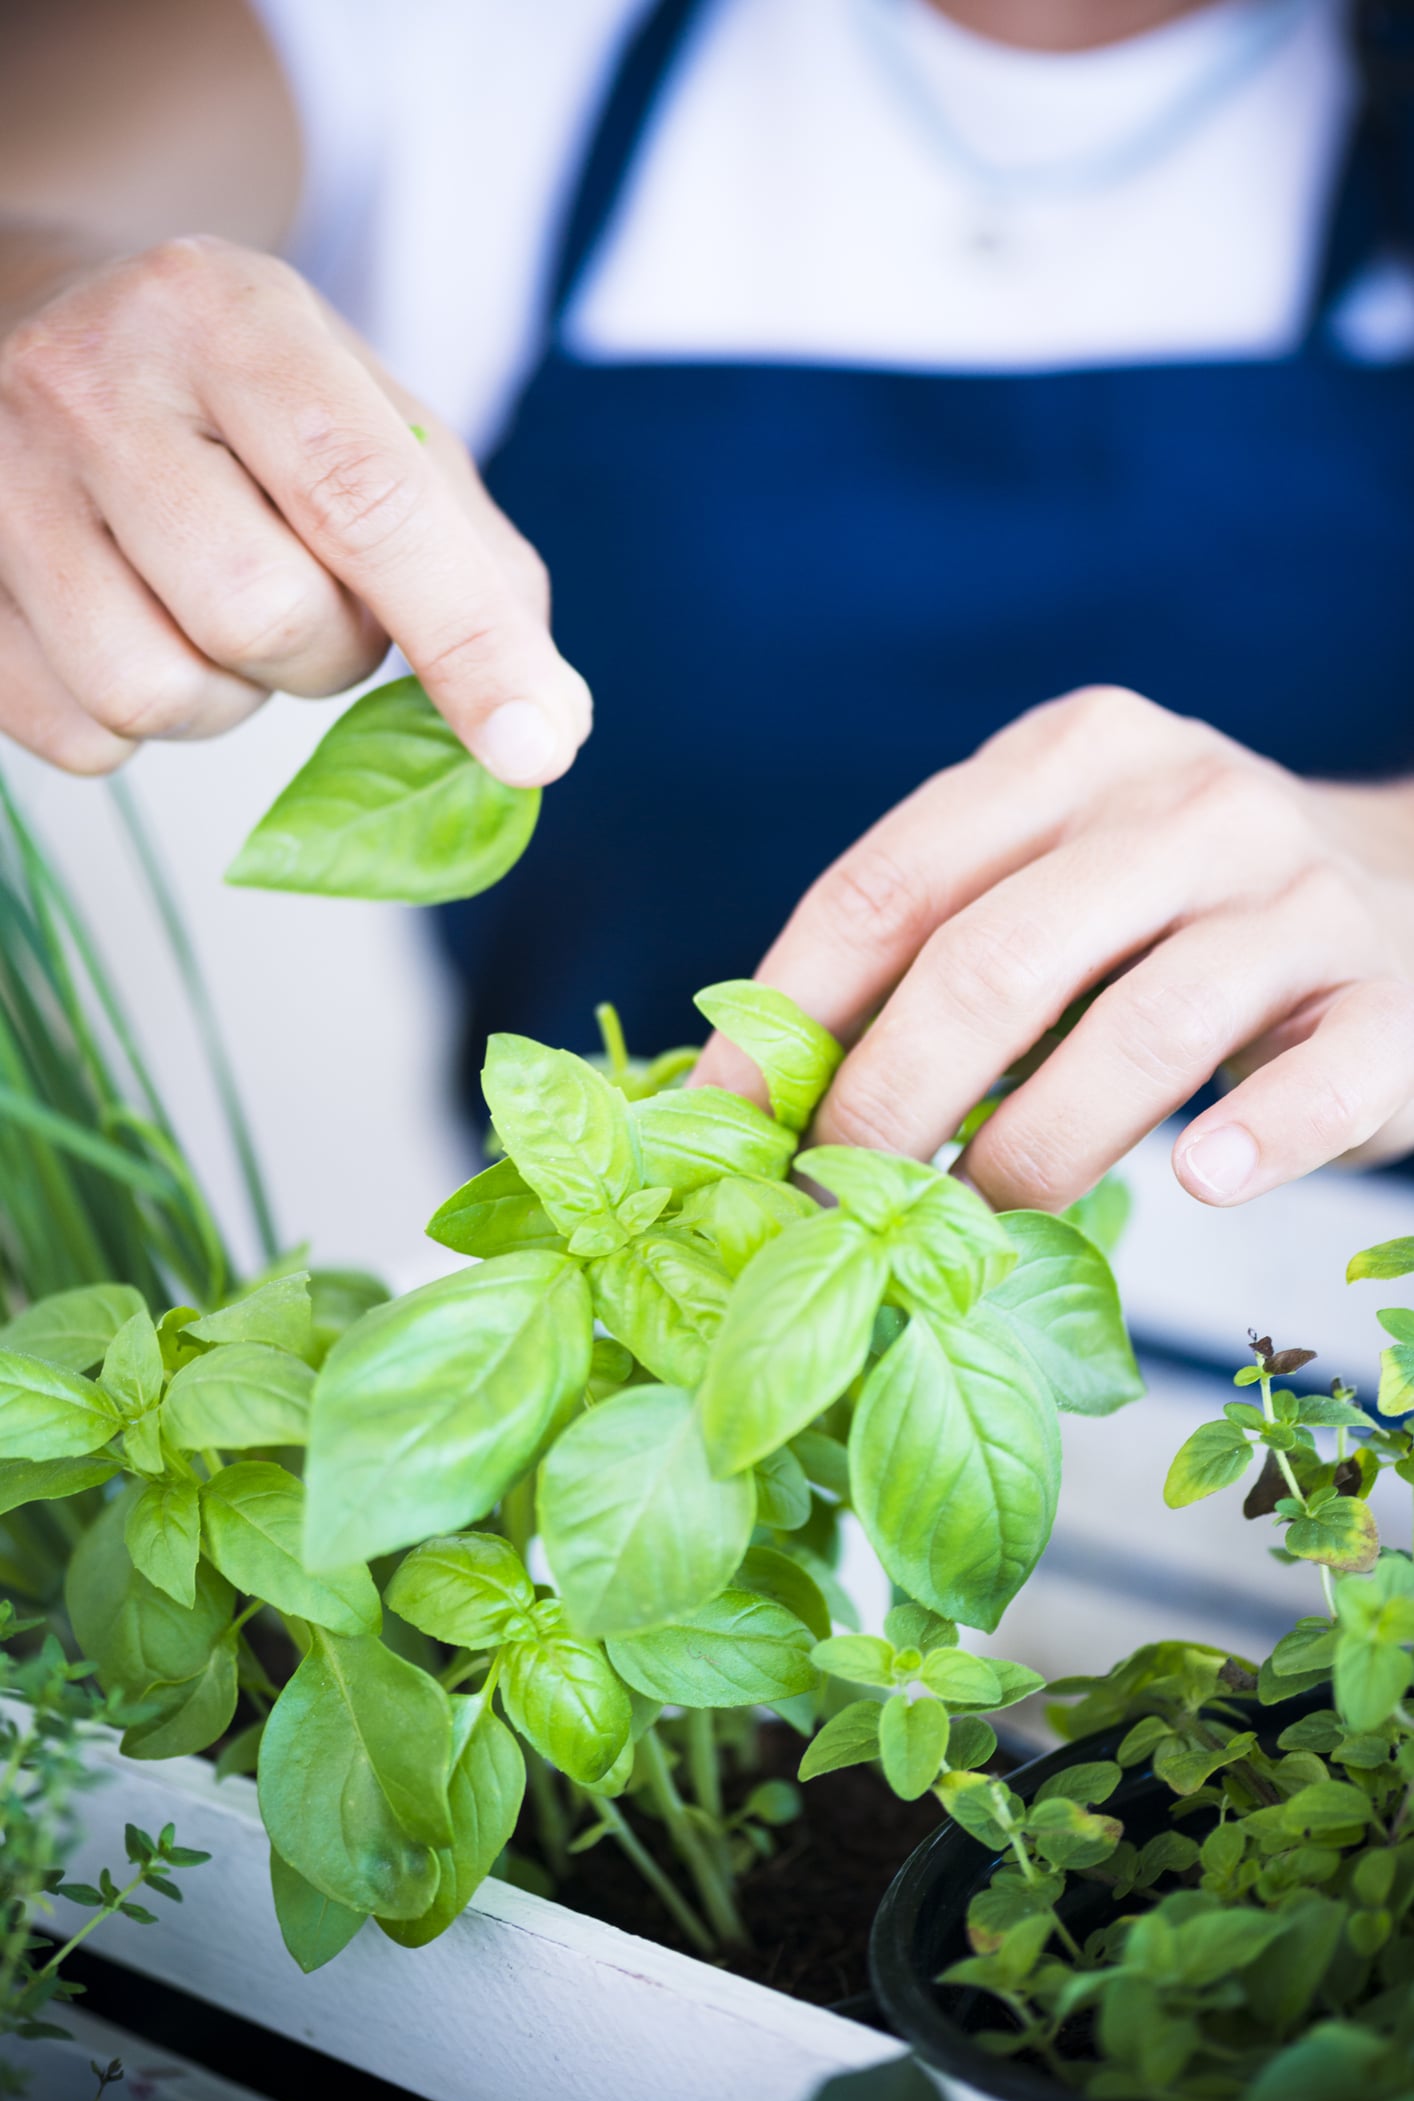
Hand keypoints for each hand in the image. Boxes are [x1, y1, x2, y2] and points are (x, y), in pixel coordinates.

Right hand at [0, 236, 589, 781]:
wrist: (35, 330)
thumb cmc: (238, 400)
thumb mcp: (371, 421)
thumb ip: (473, 560)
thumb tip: (549, 728)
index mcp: (229, 315)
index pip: (369, 501)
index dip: (466, 641)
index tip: (536, 749)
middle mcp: (91, 379)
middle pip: (262, 615)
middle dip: (324, 652)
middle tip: (309, 598)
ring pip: (159, 694)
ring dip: (229, 696)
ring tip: (214, 612)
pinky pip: (82, 738)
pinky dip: (137, 726)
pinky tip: (137, 632)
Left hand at [695, 687, 1413, 1209]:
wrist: (1411, 889)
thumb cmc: (1174, 912)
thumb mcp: (1052, 877)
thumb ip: (931, 945)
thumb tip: (749, 1090)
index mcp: (1070, 755)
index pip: (889, 885)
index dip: (785, 1017)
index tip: (720, 1125)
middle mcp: (1186, 803)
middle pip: (992, 963)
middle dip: (887, 1106)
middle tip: (832, 1208)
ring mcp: (1299, 898)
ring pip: (1140, 1034)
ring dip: (1027, 1157)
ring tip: (962, 1236)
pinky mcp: (1393, 1000)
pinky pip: (1317, 1081)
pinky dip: (1253, 1140)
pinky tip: (1196, 1180)